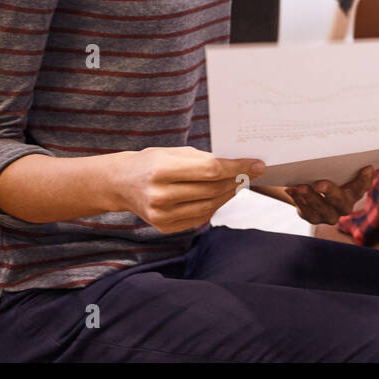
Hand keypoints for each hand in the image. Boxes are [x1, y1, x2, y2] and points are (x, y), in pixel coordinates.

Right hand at [113, 146, 264, 233]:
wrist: (121, 183)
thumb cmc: (152, 162)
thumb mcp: (175, 152)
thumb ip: (204, 159)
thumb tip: (239, 165)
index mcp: (162, 170)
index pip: (211, 170)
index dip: (238, 167)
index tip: (258, 164)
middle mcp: (160, 195)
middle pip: (212, 189)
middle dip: (237, 180)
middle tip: (252, 173)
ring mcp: (161, 215)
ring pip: (209, 206)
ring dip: (229, 195)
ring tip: (239, 184)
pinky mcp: (164, 227)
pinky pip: (199, 218)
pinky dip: (215, 206)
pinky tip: (222, 196)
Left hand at [284, 166, 373, 225]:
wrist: (310, 185)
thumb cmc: (326, 171)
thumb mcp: (332, 166)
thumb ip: (335, 160)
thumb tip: (332, 140)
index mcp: (354, 191)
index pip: (362, 188)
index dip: (365, 180)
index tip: (366, 168)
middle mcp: (345, 205)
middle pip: (342, 202)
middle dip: (331, 193)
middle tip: (320, 184)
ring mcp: (329, 214)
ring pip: (322, 210)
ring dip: (311, 197)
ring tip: (300, 186)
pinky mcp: (314, 217)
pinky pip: (307, 212)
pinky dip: (299, 200)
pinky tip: (292, 190)